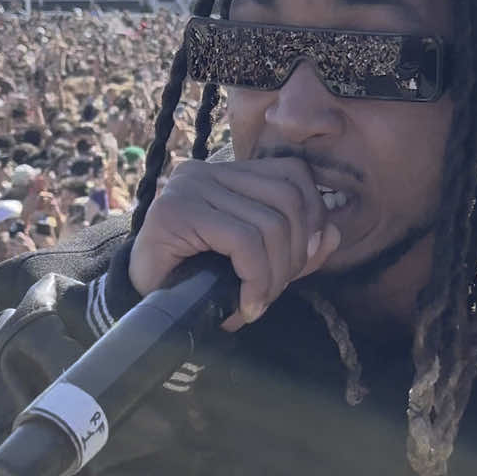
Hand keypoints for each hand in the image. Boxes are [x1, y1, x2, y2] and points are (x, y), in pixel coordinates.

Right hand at [129, 158, 340, 329]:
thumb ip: (297, 248)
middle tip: (274, 292)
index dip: (312, 220)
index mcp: (229, 173)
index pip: (293, 176)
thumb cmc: (197, 282)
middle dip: (296, 254)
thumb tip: (334, 234)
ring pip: (270, 223)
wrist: (141, 305)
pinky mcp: (176, 211)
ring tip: (259, 301)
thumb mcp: (257, 264)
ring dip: (275, 274)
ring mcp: (190, 186)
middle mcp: (208, 171)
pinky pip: (244, 241)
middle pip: (289, 198)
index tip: (301, 264)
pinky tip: (247, 305)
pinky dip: (256, 279)